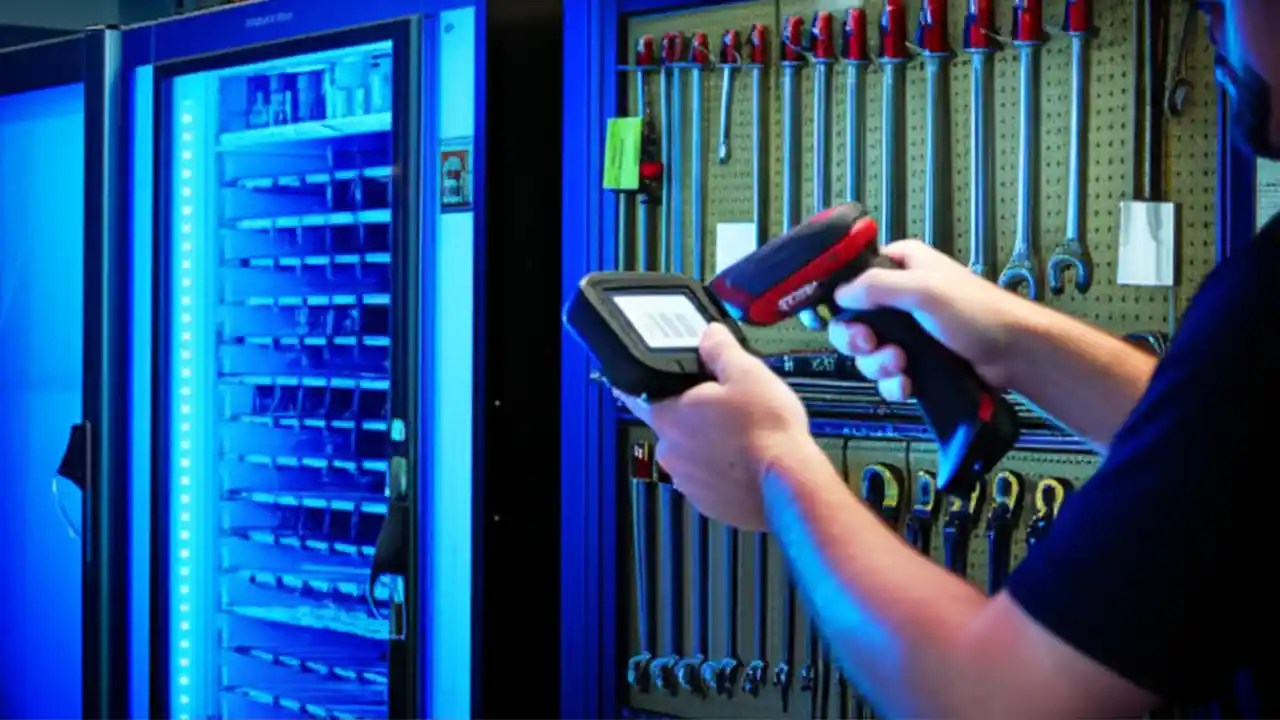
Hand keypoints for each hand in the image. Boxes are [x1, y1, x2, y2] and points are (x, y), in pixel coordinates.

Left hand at [615, 323, 811, 530]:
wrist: (790, 485)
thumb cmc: (766, 427)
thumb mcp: (746, 371)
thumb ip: (719, 348)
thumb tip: (707, 334)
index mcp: (668, 417)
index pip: (639, 396)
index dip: (655, 384)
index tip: (669, 379)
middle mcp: (669, 453)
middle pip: (673, 425)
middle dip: (694, 415)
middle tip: (727, 405)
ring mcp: (687, 483)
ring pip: (691, 454)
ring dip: (709, 445)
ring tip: (743, 436)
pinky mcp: (708, 505)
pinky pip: (708, 480)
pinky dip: (722, 471)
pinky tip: (747, 462)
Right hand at [828, 239, 1029, 400]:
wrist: (1014, 354)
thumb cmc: (977, 312)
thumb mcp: (924, 289)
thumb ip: (877, 286)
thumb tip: (839, 294)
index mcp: (901, 266)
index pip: (853, 278)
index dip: (842, 300)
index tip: (845, 319)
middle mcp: (899, 297)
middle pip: (853, 321)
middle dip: (858, 341)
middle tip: (871, 345)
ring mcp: (907, 332)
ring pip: (868, 353)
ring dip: (878, 365)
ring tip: (901, 367)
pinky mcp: (916, 362)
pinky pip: (887, 374)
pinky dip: (892, 383)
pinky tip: (906, 385)